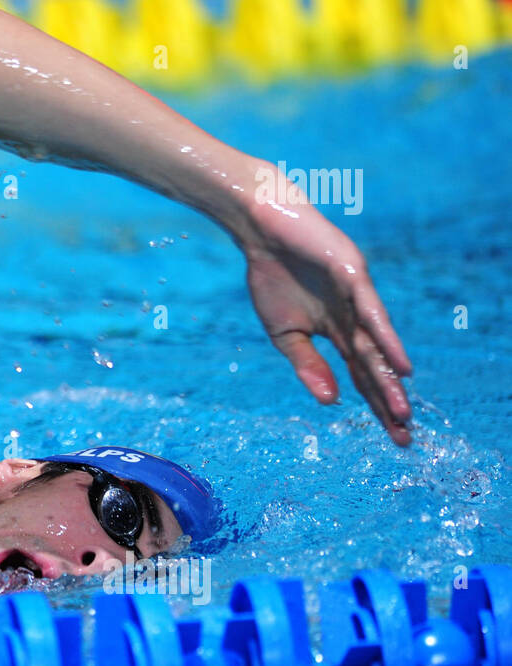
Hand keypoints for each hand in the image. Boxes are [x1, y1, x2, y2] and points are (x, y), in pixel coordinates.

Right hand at [241, 199, 412, 445]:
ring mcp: (357, 297)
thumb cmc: (271, 275)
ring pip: (377, 345)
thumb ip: (307, 365)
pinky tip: (400, 364)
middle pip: (375, 367)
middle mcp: (355, 318)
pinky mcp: (353, 276)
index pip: (361, 375)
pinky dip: (387, 339)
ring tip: (403, 410)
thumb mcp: (284, 333)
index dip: (375, 404)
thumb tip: (330, 401)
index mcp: (338, 331)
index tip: (392, 437)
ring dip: (390, 378)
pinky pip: (372, 312)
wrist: (262, 229)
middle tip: (404, 435)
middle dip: (388, 401)